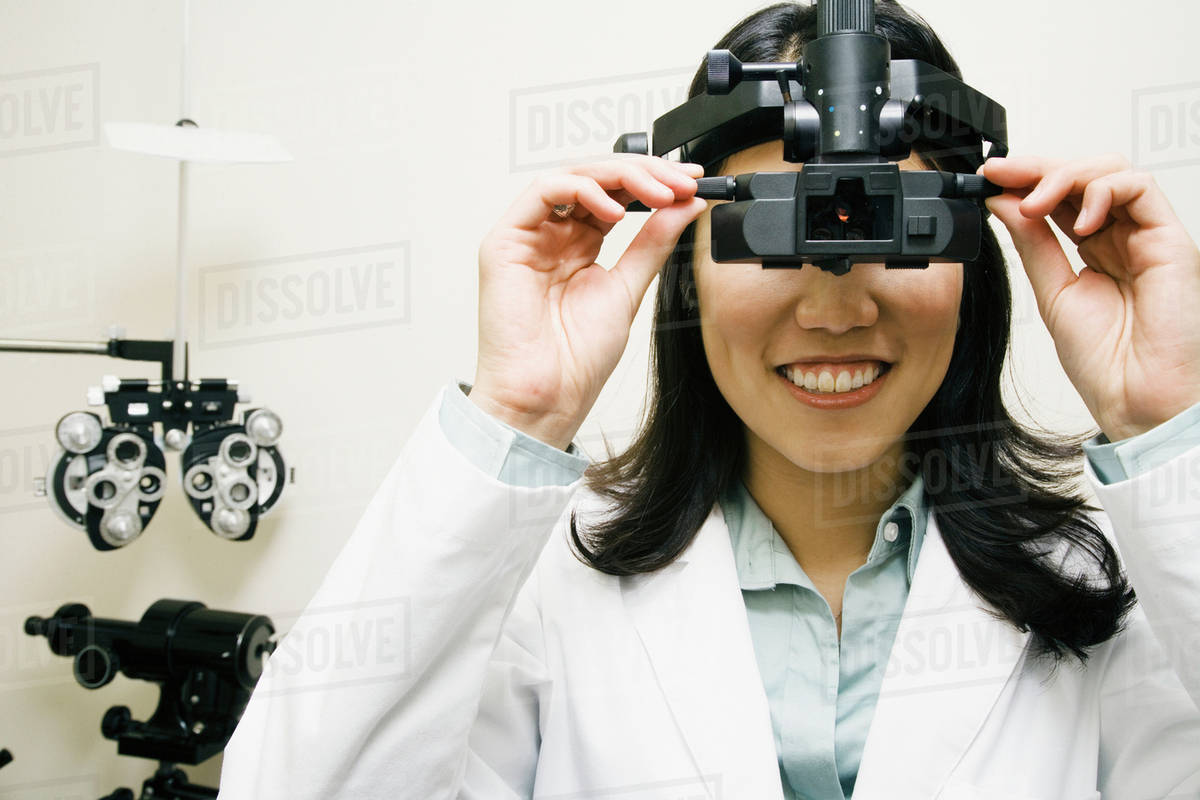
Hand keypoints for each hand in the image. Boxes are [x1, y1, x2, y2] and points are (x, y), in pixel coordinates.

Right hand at [472, 155, 706, 449]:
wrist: (549, 396)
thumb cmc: (577, 360)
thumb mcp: (629, 289)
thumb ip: (653, 242)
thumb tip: (686, 204)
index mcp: (578, 246)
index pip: (616, 195)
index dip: (654, 181)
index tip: (694, 182)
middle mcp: (552, 235)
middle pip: (597, 179)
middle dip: (645, 173)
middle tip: (682, 181)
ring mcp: (528, 235)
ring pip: (573, 175)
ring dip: (621, 176)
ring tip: (658, 193)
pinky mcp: (505, 241)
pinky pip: (542, 191)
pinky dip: (583, 190)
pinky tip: (616, 211)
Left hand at [982, 153, 1199, 440]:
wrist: (1137, 399)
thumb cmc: (1106, 362)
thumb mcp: (1052, 293)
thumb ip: (1032, 244)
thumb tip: (1003, 202)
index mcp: (1096, 251)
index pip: (1061, 197)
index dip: (1026, 179)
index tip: (989, 175)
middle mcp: (1123, 237)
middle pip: (1084, 176)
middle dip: (1038, 167)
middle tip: (1000, 172)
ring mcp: (1147, 235)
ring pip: (1112, 171)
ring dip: (1065, 175)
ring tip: (1034, 203)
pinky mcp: (1170, 239)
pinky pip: (1141, 188)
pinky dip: (1103, 190)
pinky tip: (1079, 220)